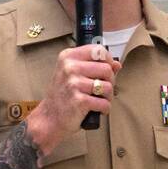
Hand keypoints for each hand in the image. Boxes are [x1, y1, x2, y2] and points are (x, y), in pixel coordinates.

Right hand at [26, 43, 119, 158]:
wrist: (50, 118)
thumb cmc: (63, 96)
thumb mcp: (73, 75)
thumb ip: (94, 66)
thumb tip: (117, 64)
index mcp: (68, 57)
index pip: (98, 50)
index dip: (108, 60)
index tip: (108, 69)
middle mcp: (70, 67)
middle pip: (107, 69)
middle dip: (110, 81)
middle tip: (103, 90)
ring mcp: (74, 84)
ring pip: (108, 86)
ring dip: (108, 96)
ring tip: (99, 100)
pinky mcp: (79, 101)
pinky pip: (104, 103)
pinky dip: (105, 108)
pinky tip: (97, 109)